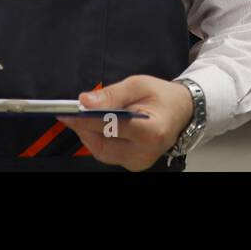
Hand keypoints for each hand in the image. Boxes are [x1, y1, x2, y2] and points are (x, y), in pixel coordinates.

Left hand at [54, 75, 194, 171]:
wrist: (181, 111)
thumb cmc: (162, 96)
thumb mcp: (138, 84)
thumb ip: (111, 94)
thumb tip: (86, 101)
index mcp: (152, 131)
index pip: (112, 127)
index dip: (87, 120)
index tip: (70, 112)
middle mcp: (146, 152)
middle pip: (103, 143)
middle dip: (84, 127)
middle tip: (72, 112)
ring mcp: (139, 162)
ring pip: (101, 151)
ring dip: (88, 134)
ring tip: (83, 117)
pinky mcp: (134, 165)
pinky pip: (107, 154)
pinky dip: (97, 139)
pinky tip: (96, 126)